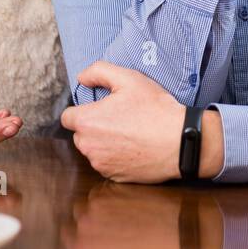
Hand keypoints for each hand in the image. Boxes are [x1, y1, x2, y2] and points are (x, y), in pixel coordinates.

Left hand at [62, 62, 224, 182]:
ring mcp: (101, 164)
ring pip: (94, 150)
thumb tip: (81, 78)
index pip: (67, 117)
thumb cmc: (155, 109)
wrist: (180, 141)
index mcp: (87, 121)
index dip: (82, 110)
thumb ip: (98, 71)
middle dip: (94, 126)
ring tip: (129, 133)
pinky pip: (107, 164)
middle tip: (119, 118)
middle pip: (80, 134)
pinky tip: (134, 147)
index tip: (99, 108)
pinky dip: (116, 157)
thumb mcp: (129, 78)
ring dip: (104, 143)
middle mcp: (88, 146)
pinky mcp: (114, 177)